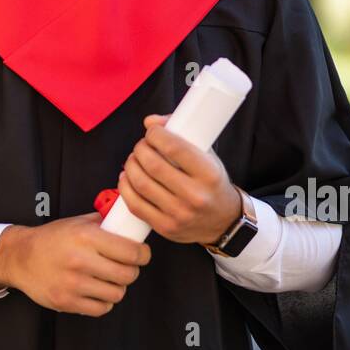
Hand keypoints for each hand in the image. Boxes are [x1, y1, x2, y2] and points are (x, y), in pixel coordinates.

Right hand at [0, 213, 150, 315]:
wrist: (20, 257)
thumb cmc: (51, 239)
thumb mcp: (77, 223)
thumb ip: (104, 222)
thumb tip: (131, 223)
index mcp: (86, 237)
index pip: (131, 251)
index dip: (143, 254)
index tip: (142, 254)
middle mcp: (80, 260)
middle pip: (127, 275)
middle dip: (132, 271)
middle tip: (127, 267)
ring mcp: (73, 284)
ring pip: (116, 294)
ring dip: (117, 287)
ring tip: (110, 280)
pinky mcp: (66, 302)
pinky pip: (101, 308)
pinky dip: (104, 302)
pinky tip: (98, 291)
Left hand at [117, 114, 242, 245]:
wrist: (223, 222)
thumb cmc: (212, 183)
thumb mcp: (207, 156)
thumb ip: (182, 135)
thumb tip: (150, 121)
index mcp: (209, 175)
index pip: (174, 147)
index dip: (156, 134)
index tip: (152, 132)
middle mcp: (195, 196)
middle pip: (153, 165)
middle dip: (140, 149)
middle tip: (142, 146)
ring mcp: (179, 215)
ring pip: (140, 184)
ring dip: (130, 166)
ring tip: (134, 159)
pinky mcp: (165, 228)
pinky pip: (135, 205)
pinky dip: (125, 187)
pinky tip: (127, 177)